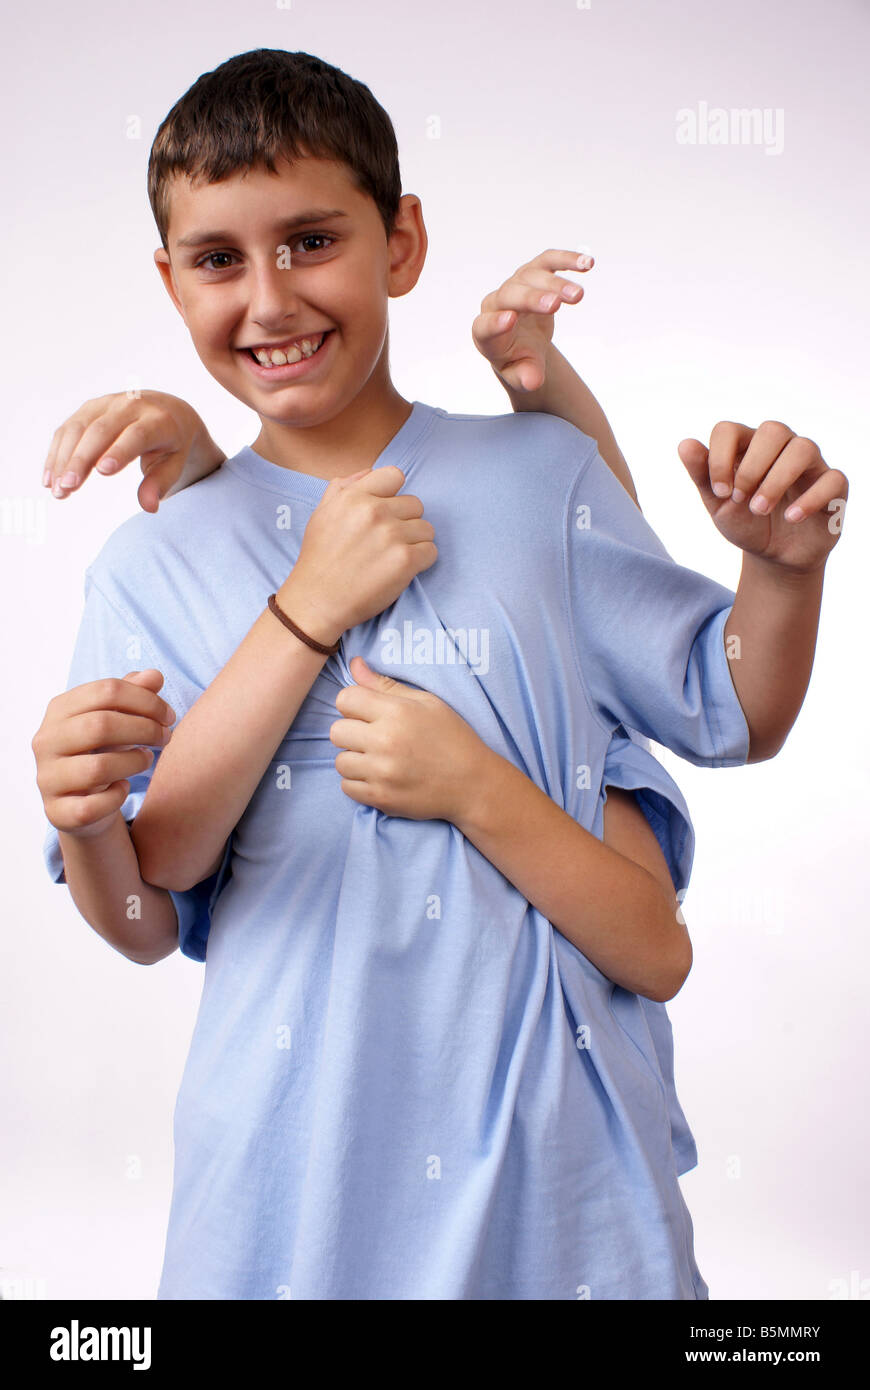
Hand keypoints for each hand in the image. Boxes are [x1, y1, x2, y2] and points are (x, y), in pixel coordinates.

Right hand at [32, 670, 175, 838]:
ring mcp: (47, 778)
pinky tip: (123, 788)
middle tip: (165, 737)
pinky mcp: (57, 811)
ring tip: (146, 759)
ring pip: (98, 768)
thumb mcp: (118, 719)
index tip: (169, 715)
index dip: (146, 700)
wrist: (82, 803)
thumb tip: (154, 676)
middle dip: (144, 729)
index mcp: (59, 709)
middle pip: (101, 725)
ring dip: (134, 762)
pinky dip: (116, 797)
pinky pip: (92, 806)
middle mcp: (46, 741)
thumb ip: (134, 695)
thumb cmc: (103, 752)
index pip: (106, 690)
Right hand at [41, 390, 224, 512]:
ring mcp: (106, 404)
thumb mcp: (174, 464)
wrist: (167, 411)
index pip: (136, 434)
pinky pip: (67, 429)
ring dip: (63, 459)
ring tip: (57, 489)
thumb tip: (149, 507)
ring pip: (78, 428)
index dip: (119, 450)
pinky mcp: (88, 408)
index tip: (102, 471)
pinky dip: (56, 453)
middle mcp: (130, 406)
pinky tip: (50, 478)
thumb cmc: (171, 444)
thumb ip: (160, 484)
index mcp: (158, 420)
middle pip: (101, 432)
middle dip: (81, 459)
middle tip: (67, 487)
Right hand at [280, 468, 438, 644]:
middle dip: (406, 522)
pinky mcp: (405, 560)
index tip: (386, 514)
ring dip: (415, 543)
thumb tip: (369, 471)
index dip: (394, 495)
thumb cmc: (319, 559)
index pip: (395, 475)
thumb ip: (343, 487)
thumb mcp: (322, 514)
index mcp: (354, 496)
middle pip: (416, 504)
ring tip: (392, 557)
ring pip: (427, 529)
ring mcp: (391, 535)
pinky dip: (421, 562)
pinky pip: (431, 551)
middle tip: (387, 542)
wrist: (317, 601)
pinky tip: (400, 570)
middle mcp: (374, 511)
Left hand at [329, 656, 489, 821]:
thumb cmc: (452, 738)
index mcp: (397, 712)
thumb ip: (386, 685)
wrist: (473, 784)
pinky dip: (359, 783)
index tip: (369, 714)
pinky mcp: (381, 798)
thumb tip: (354, 663)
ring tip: (378, 759)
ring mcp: (382, 773)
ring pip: (340, 762)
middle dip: (351, 732)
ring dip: (355, 760)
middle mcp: (386, 741)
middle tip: (373, 738)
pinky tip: (379, 777)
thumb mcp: (427, 702)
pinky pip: (347, 788)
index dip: (354, 705)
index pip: (345, 699)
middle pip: (336, 731)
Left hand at [471, 247, 594, 391]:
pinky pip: (548, 261)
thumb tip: (533, 382)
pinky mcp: (534, 273)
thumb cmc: (519, 359)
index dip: (495, 323)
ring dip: (555, 283)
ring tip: (578, 296)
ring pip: (531, 275)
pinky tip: (587, 264)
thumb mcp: (522, 374)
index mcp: (487, 333)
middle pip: (510, 294)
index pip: (485, 325)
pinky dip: (567, 260)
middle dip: (531, 298)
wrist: (524, 342)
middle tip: (555, 305)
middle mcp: (497, 304)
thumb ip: (525, 377)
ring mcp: (515, 285)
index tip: (510, 320)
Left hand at [678, 421, 847, 573]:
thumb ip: (702, 474)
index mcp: (748, 446)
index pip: (729, 429)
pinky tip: (792, 517)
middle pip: (773, 429)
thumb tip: (685, 444)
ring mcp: (810, 464)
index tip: (719, 492)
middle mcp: (781, 447)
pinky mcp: (833, 486)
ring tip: (759, 509)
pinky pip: (831, 479)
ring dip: (776, 480)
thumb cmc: (744, 521)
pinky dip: (810, 499)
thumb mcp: (718, 503)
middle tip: (740, 499)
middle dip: (751, 467)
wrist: (773, 555)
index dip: (719, 457)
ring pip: (803, 448)